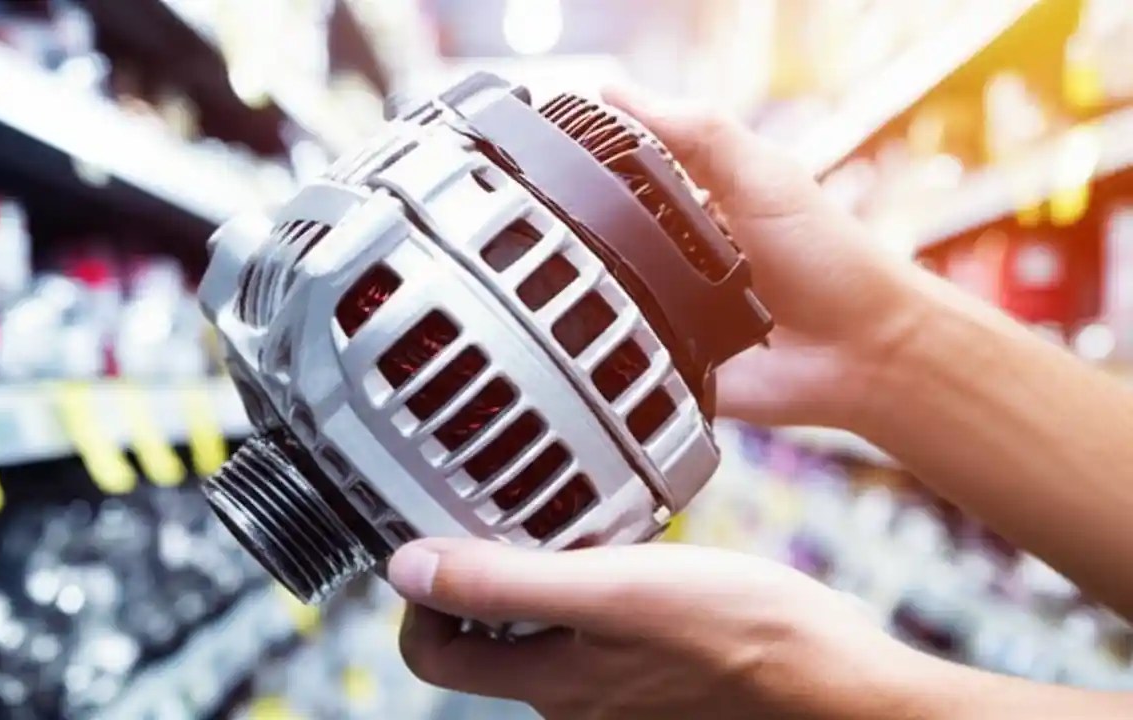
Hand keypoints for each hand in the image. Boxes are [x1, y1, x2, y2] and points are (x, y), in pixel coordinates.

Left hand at [388, 538, 943, 719]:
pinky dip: (593, 587)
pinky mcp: (658, 674)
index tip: (434, 539)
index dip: (420, 597)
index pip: (434, 654)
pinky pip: (597, 629)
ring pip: (544, 630)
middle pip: (487, 639)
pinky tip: (626, 546)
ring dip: (541, 575)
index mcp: (553, 683)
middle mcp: (576, 698)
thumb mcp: (614, 592)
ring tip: (568, 518)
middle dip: (483, 575)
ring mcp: (620, 691)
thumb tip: (407, 568)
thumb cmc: (748, 639)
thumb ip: (504, 583)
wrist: (846, 687)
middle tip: (503, 511)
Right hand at [603, 87, 931, 431]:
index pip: (622, 177)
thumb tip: (616, 93)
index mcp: (692, 204)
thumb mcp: (760, 176)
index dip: (590, 168)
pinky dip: (626, 345)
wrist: (865, 352)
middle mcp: (676, 257)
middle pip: (605, 240)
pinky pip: (626, 355)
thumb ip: (696, 132)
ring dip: (607, 294)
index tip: (558, 160)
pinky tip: (639, 331)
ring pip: (608, 299)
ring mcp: (672, 312)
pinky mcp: (671, 362)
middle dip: (592, 239)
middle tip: (589, 234)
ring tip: (625, 285)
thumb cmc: (830, 260)